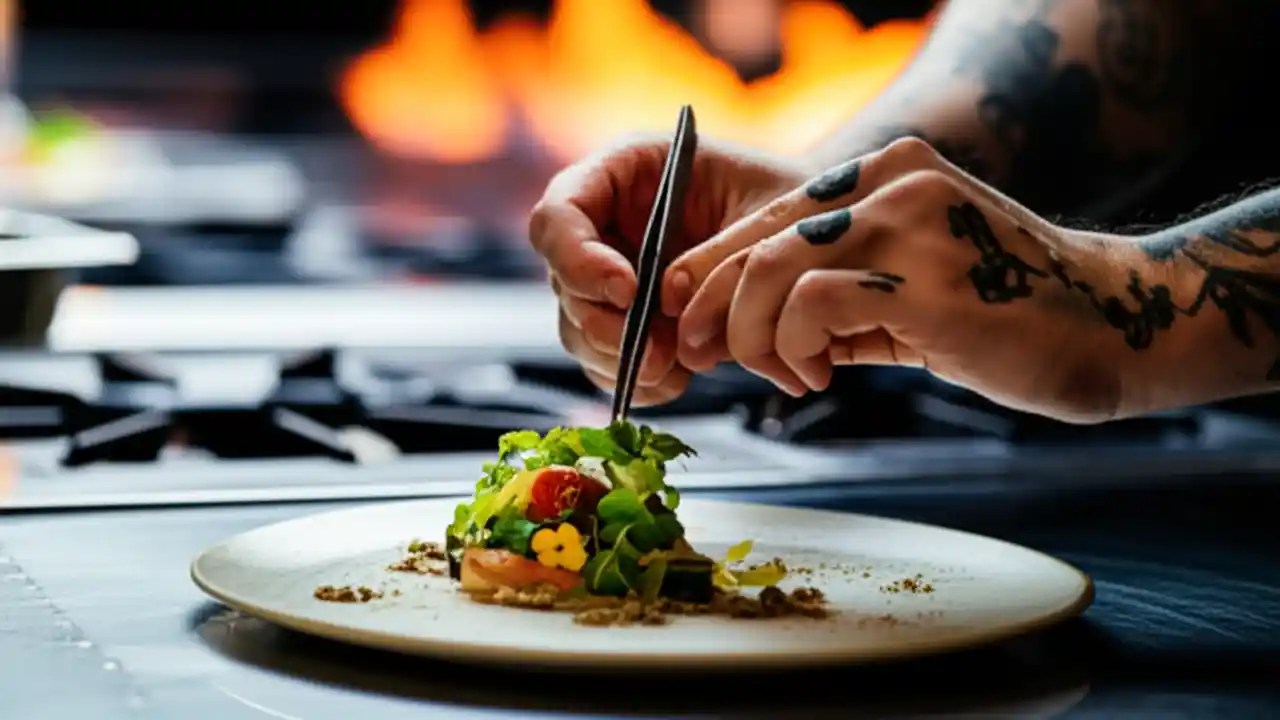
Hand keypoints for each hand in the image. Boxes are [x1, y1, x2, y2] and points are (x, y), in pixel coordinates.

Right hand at [529, 133, 808, 404]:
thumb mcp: (762, 212)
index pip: (560, 213)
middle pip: (562, 281)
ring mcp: (610, 276)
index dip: (580, 258)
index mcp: (625, 171)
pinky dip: (634, 381)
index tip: (629, 292)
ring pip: (577, 329)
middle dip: (604, 324)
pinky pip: (605, 363)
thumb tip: (667, 305)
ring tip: (671, 366)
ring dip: (618, 358)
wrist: (809, 238)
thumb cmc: (789, 203)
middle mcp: (605, 223)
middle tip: (655, 351)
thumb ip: (712, 255)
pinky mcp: (626, 322)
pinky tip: (674, 379)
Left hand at [671, 137, 1155, 422]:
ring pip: (771, 269)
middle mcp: (895, 180)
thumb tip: (736, 325)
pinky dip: (794, 348)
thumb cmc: (1005, 315)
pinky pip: (811, 305)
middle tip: (698, 352)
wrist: (1112, 325)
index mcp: (887, 171)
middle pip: (756, 239)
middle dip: (711, 304)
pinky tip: (817, 374)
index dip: (712, 269)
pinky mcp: (924, 277)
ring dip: (753, 335)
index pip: (767, 215)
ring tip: (784, 373)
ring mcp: (911, 222)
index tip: (687, 315)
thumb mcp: (903, 287)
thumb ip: (827, 292)